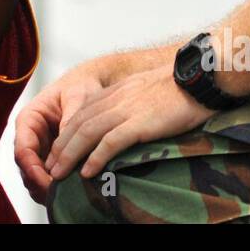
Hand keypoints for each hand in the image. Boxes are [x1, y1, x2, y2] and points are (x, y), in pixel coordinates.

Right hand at [13, 60, 106, 203]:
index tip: (49, 181)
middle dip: (41, 184)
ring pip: (36, 178)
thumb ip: (71, 119)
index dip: (32, 169)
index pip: (22, 150)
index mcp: (29, 120)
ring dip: (48, 190)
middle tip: (60, 196)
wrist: (90, 86)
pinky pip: (49, 178)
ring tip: (67, 197)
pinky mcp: (52, 160)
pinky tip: (73, 192)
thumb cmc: (80, 87)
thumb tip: (67, 146)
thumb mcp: (78, 97)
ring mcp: (40, 151)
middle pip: (27, 169)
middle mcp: (30, 138)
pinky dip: (58, 188)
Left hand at [44, 66, 213, 180]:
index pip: (82, 114)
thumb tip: (124, 125)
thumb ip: (131, 104)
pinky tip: (87, 171)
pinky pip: (111, 141)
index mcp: (116, 92)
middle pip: (78, 124)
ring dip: (69, 155)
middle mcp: (115, 99)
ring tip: (58, 173)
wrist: (199, 77)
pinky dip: (96, 157)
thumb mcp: (146, 90)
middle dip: (60, 147)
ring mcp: (126, 109)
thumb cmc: (180, 88)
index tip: (57, 151)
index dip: (66, 134)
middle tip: (50, 167)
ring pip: (87, 133)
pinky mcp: (140, 122)